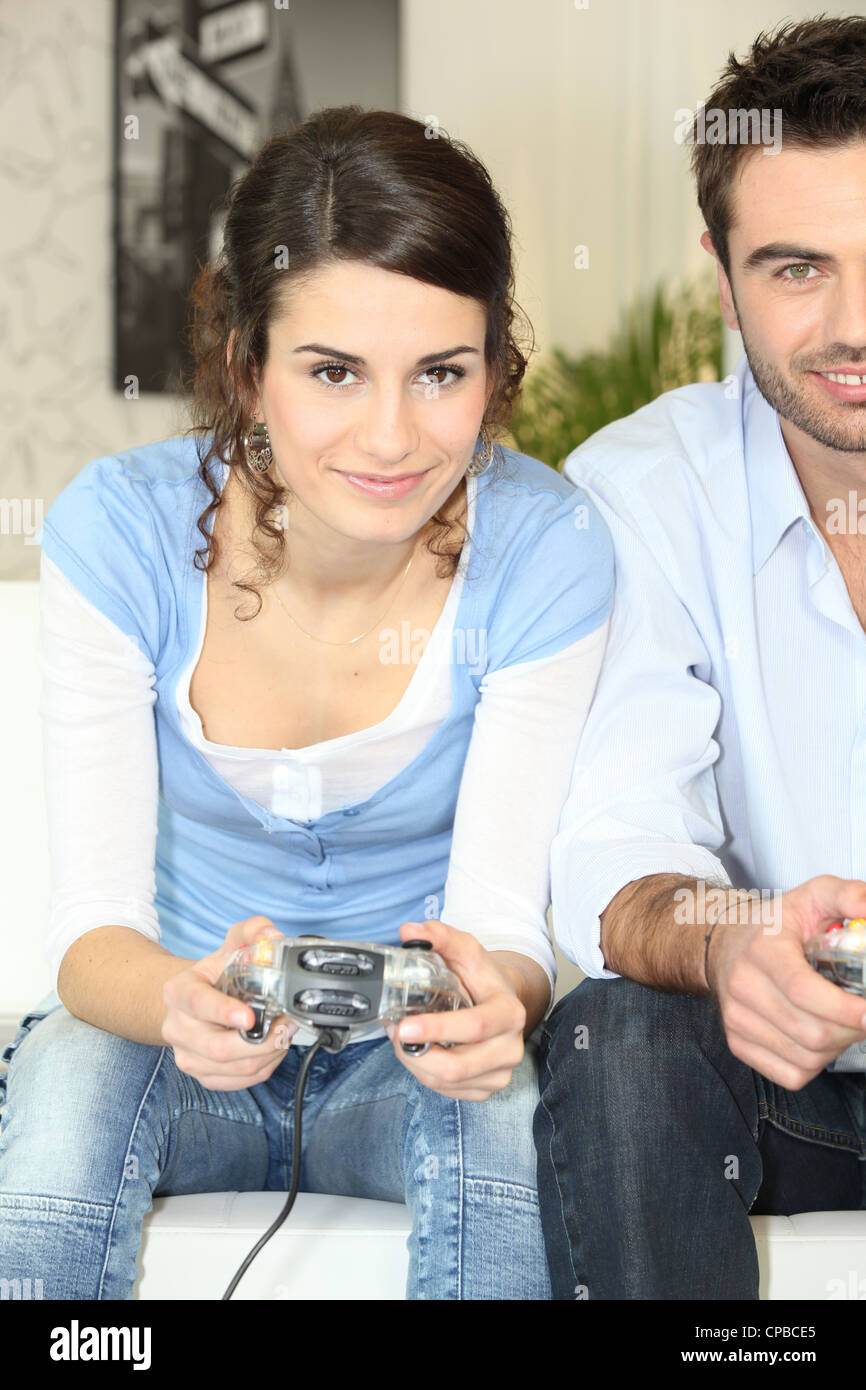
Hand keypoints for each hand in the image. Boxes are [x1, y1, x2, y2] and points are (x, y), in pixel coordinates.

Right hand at [162, 915, 296, 1090]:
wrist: (196, 1000)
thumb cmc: (216, 974)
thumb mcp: (232, 944)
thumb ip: (253, 931)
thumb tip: (273, 936)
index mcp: (178, 991)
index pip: (197, 1003)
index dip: (223, 1012)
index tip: (250, 1017)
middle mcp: (176, 1027)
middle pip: (218, 1047)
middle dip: (261, 1041)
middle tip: (286, 1025)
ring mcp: (186, 1055)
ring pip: (231, 1069)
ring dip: (266, 1055)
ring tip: (283, 1035)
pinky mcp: (201, 1074)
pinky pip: (236, 1082)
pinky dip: (261, 1069)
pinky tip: (272, 1050)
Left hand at [385, 920, 526, 1101]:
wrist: (501, 1002)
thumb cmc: (482, 978)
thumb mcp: (465, 950)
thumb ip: (439, 936)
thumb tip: (409, 931)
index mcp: (510, 1013)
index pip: (475, 1027)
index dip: (437, 1030)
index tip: (404, 1027)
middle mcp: (510, 1047)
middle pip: (458, 1066)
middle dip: (416, 1054)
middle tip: (395, 1033)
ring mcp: (500, 1073)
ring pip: (447, 1083)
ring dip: (416, 1064)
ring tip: (402, 1041)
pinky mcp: (486, 1089)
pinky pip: (448, 1092)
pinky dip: (425, 1075)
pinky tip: (419, 1054)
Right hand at [708, 876, 865, 1089]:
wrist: (725, 944)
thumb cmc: (775, 926)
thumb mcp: (811, 897)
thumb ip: (846, 895)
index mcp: (762, 951)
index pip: (802, 990)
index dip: (843, 1009)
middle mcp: (743, 988)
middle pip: (811, 1032)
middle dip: (851, 1030)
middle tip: (864, 1014)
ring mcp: (737, 1020)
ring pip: (805, 1058)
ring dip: (837, 1047)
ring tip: (842, 1022)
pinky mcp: (738, 1044)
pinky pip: (791, 1075)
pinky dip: (815, 1065)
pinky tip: (818, 1037)